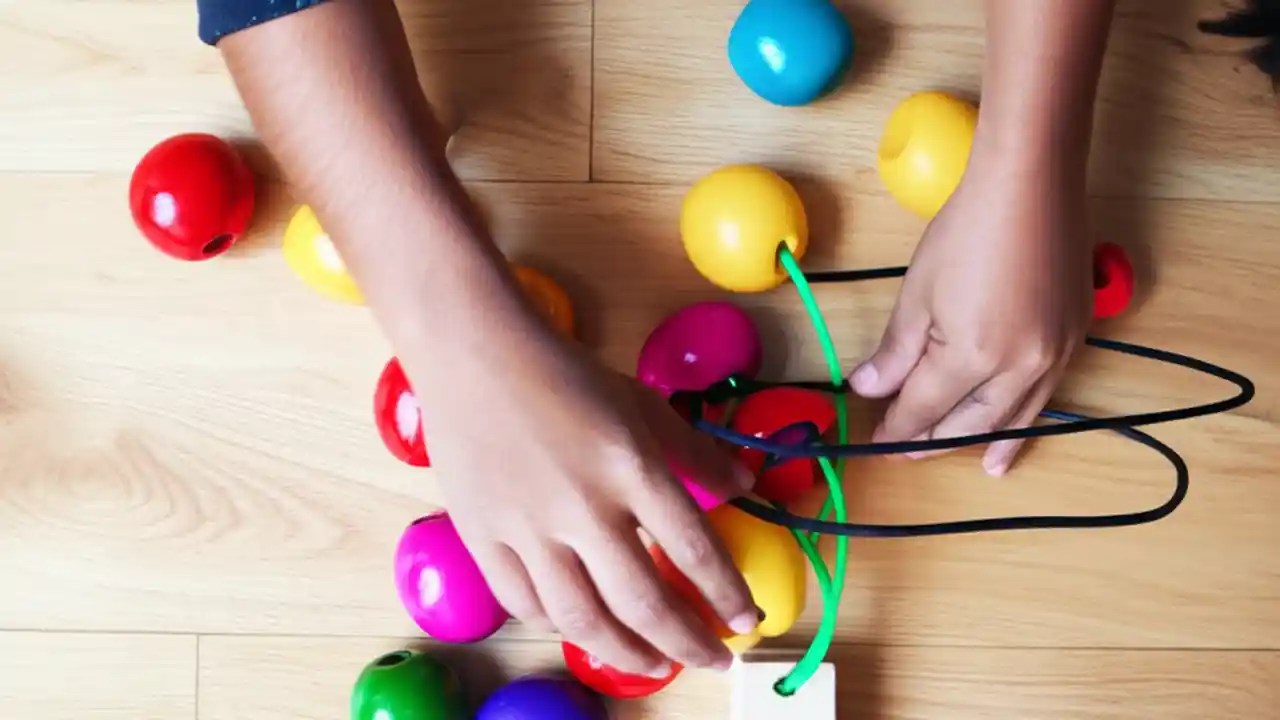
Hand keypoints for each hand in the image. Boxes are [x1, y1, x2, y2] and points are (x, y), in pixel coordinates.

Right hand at [404, 324, 758, 676]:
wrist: (473, 354)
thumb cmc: (564, 373)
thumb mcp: (641, 402)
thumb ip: (694, 450)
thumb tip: (745, 485)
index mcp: (631, 467)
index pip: (694, 549)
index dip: (726, 594)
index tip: (746, 621)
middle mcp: (583, 507)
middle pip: (643, 601)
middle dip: (687, 642)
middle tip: (714, 660)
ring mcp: (527, 528)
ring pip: (582, 618)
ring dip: (627, 654)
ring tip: (656, 666)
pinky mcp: (481, 537)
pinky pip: (524, 602)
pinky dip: (559, 625)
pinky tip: (584, 629)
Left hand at [852, 151, 1092, 474]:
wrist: (1031, 186)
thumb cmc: (968, 231)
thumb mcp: (918, 294)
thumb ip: (896, 352)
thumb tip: (869, 389)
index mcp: (972, 358)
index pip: (924, 410)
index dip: (896, 428)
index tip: (876, 440)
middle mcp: (1019, 368)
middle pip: (969, 423)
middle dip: (935, 441)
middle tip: (910, 453)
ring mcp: (1054, 356)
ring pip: (1014, 416)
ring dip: (993, 443)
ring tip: (986, 470)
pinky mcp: (1075, 338)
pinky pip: (1046, 394)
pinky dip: (1030, 417)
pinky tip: (1023, 425)